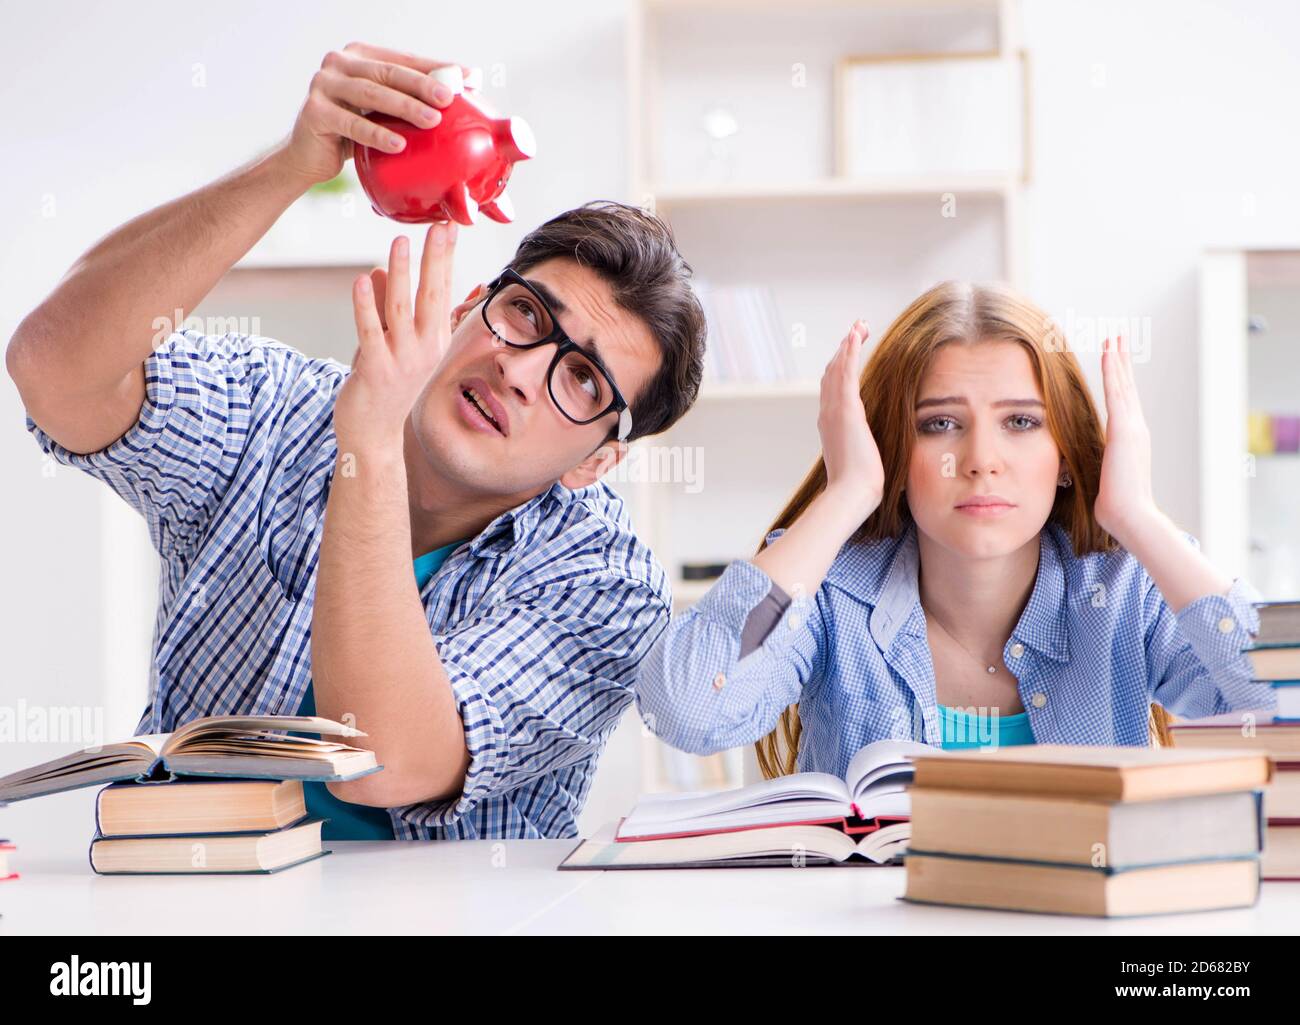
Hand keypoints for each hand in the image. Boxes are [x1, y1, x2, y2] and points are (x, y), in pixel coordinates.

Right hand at [276, 42, 466, 186]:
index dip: (435, 67)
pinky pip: (352, 124)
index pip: (403, 59)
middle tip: (448, 98)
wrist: (307, 157)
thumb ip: (409, 99)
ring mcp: (323, 85)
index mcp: (359, 56)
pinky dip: (377, 135)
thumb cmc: (352, 132)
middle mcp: (339, 64)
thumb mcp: (381, 112)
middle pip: (388, 72)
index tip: (467, 77)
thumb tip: (464, 87)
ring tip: (432, 121)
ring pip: (371, 94)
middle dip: (422, 85)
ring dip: (404, 108)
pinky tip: (399, 145)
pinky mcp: (314, 112)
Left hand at [334, 223, 457, 451]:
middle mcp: (425, 348)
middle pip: (432, 296)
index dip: (445, 259)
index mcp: (434, 340)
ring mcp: (403, 360)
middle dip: (435, 259)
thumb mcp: (389, 343)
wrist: (374, 436)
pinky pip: (371, 332)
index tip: (449, 228)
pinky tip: (362, 280)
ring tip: (400, 242)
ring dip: (401, 273)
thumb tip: (376, 271)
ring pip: (401, 308)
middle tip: (440, 225)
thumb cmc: (383, 389)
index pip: (443, 291)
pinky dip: (365, 305)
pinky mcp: (376, 370)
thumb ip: (384, 309)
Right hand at [818, 320, 883, 517]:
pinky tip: (855, 335)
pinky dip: (849, 351)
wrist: (852, 493)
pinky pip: (845, 372)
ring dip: (847, 345)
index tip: (852, 353)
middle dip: (844, 350)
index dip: (841, 367)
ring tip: (858, 326)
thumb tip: (874, 454)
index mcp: (832, 425)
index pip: (834, 388)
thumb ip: (864, 449)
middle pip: (832, 373)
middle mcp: (828, 414)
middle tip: (856, 330)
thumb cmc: (860, 485)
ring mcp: (833, 410)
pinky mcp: (845, 408)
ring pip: (837, 368)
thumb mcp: (861, 461)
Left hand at [1095, 334, 1159, 543]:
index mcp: (1129, 439)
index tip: (1115, 361)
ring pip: (1123, 385)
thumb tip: (1089, 468)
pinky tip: (1109, 354)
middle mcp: (1135, 429)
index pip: (1123, 403)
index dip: (1119, 381)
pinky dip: (1113, 372)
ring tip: (1115, 337)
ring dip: (1118, 360)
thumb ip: (1101, 466)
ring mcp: (1133, 427)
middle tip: (1118, 338)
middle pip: (1126, 388)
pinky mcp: (1125, 430)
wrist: (1130, 516)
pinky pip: (1117, 394)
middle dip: (1121, 362)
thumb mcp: (1105, 478)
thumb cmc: (1115, 505)